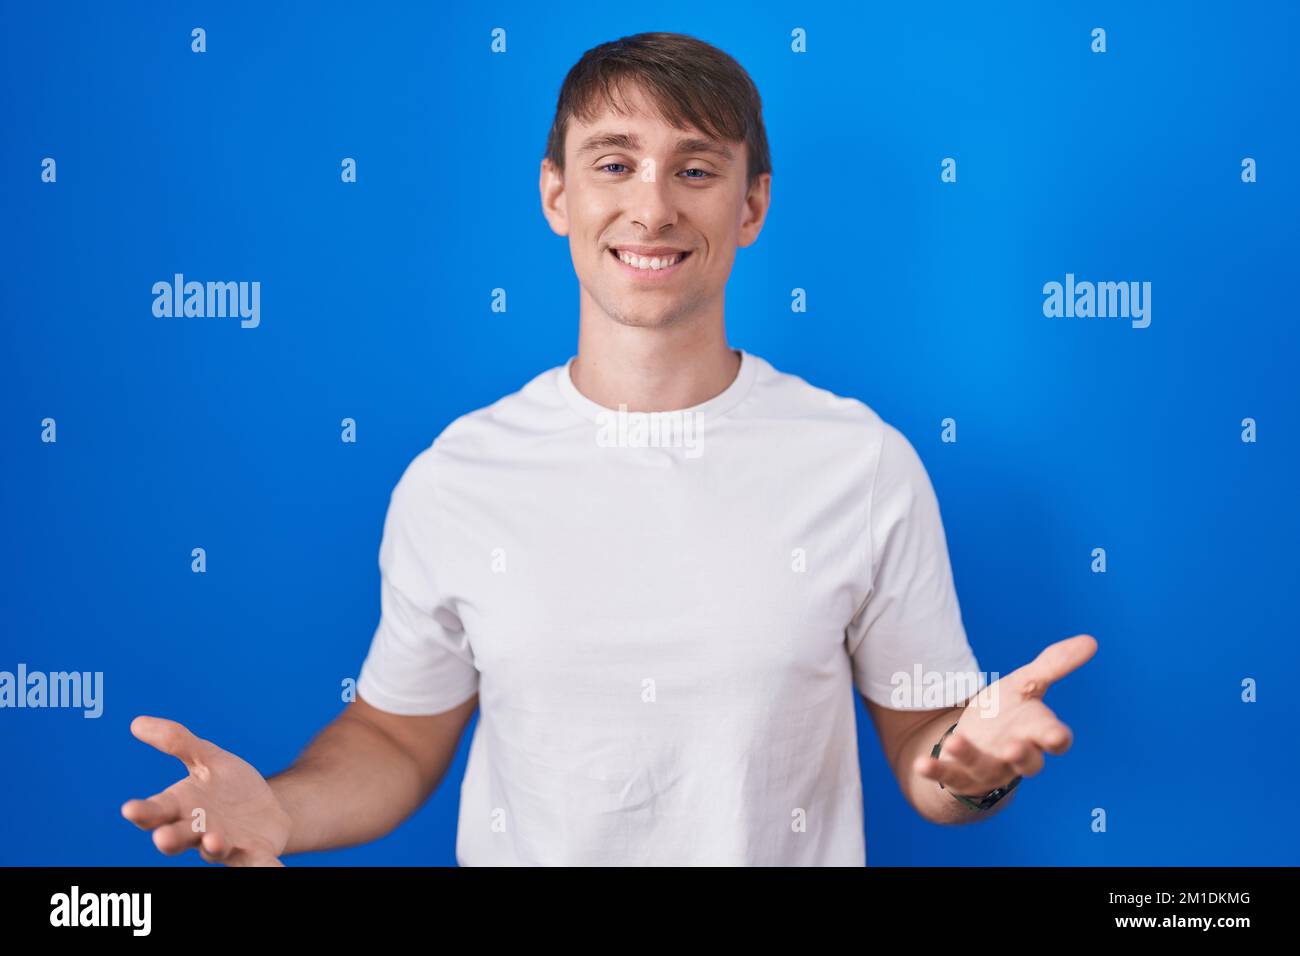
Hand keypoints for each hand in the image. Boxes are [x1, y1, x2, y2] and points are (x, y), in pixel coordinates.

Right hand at [121, 716, 292, 865]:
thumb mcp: (206, 758)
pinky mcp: (255, 854)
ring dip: (213, 847)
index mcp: (180, 807)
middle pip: (178, 837)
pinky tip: (276, 870)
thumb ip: (177, 742)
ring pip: (215, 850)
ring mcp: (225, 845)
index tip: (130, 808)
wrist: (264, 807)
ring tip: (214, 840)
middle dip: (170, 838)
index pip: (155, 811)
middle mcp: (196, 831)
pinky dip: (265, 868)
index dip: (142, 811)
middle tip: (162, 839)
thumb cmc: (226, 785)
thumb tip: (137, 722)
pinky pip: (258, 864)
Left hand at [914, 634, 1097, 799]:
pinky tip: (920, 764)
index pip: (1053, 739)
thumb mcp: (1026, 685)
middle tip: (1015, 748)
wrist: (978, 746)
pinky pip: (947, 775)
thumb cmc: (1008, 714)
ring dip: (970, 756)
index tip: (1058, 736)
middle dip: (1023, 756)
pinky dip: (935, 770)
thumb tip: (1092, 640)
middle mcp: (1016, 756)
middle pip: (1027, 762)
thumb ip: (1054, 665)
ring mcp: (988, 768)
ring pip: (983, 767)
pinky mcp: (959, 775)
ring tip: (954, 741)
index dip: (1056, 738)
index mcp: (1036, 733)